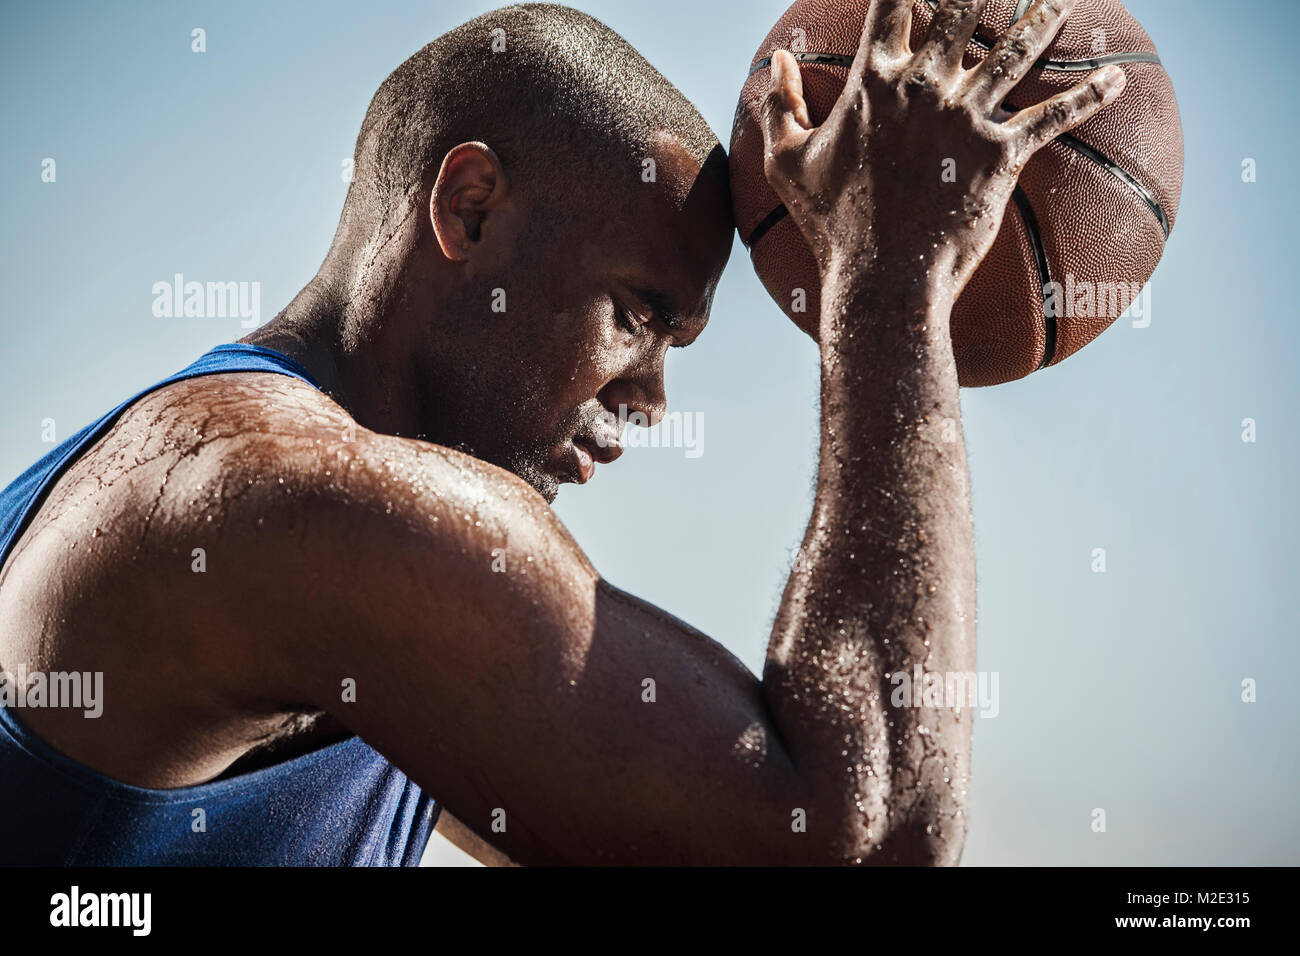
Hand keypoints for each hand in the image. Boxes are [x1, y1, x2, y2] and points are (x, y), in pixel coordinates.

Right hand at [760, 0, 1126, 306]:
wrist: (880, 280)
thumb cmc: (832, 226)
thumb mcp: (788, 165)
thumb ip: (780, 107)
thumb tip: (775, 64)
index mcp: (873, 83)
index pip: (893, 4)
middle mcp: (923, 88)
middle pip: (964, 10)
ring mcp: (964, 119)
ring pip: (1016, 49)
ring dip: (1047, 14)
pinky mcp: (1001, 156)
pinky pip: (1054, 117)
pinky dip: (1090, 96)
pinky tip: (1119, 78)